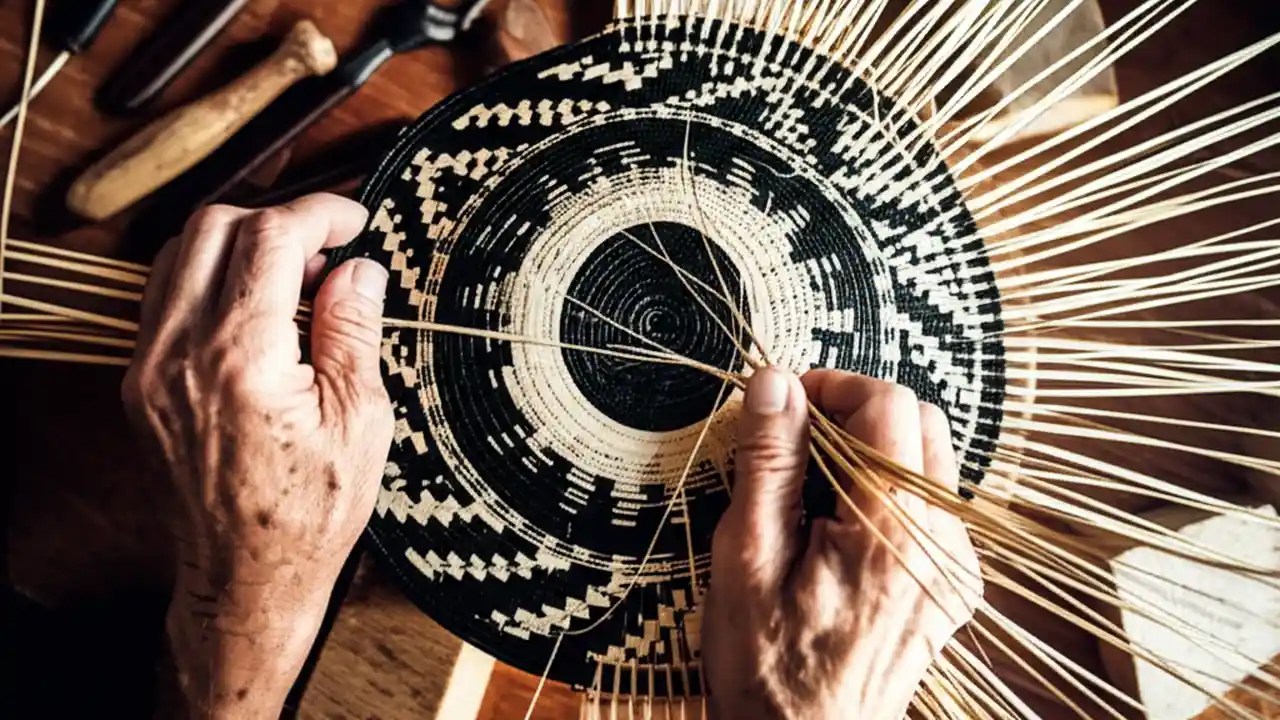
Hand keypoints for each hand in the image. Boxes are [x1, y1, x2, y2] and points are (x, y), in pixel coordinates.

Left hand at [121, 193, 394, 718]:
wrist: (247, 576)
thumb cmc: (312, 511)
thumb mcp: (360, 421)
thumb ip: (353, 331)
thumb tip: (358, 267)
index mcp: (242, 359)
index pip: (268, 236)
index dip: (318, 212)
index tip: (354, 220)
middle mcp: (180, 353)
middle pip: (214, 226)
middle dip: (278, 218)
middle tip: (329, 248)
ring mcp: (150, 367)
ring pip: (181, 252)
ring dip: (240, 243)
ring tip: (296, 277)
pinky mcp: (141, 382)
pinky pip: (167, 295)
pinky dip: (212, 277)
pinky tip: (258, 308)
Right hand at [702, 368, 981, 719]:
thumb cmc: (767, 667)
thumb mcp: (747, 558)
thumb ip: (768, 463)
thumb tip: (773, 383)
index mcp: (891, 532)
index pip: (890, 406)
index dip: (835, 386)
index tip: (787, 404)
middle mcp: (941, 545)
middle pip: (921, 424)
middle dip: (857, 412)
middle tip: (797, 437)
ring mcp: (954, 570)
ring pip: (929, 462)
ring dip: (873, 451)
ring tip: (812, 488)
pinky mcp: (951, 588)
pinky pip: (930, 507)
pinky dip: (887, 492)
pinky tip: (839, 529)